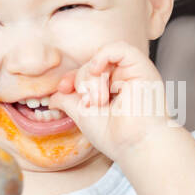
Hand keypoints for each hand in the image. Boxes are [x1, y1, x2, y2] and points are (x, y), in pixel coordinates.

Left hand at [47, 41, 177, 163]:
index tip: (62, 89)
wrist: (135, 145)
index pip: (87, 72)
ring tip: (99, 100)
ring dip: (92, 75)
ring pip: (102, 57)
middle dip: (82, 80)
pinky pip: (119, 48)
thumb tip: (52, 98)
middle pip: (92, 64)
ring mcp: (133, 72)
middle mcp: (124, 79)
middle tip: (89, 103)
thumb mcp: (82, 115)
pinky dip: (103, 56)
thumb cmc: (115, 137)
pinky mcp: (142, 67)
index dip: (71, 77)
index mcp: (112, 90)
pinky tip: (98, 71)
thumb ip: (67, 101)